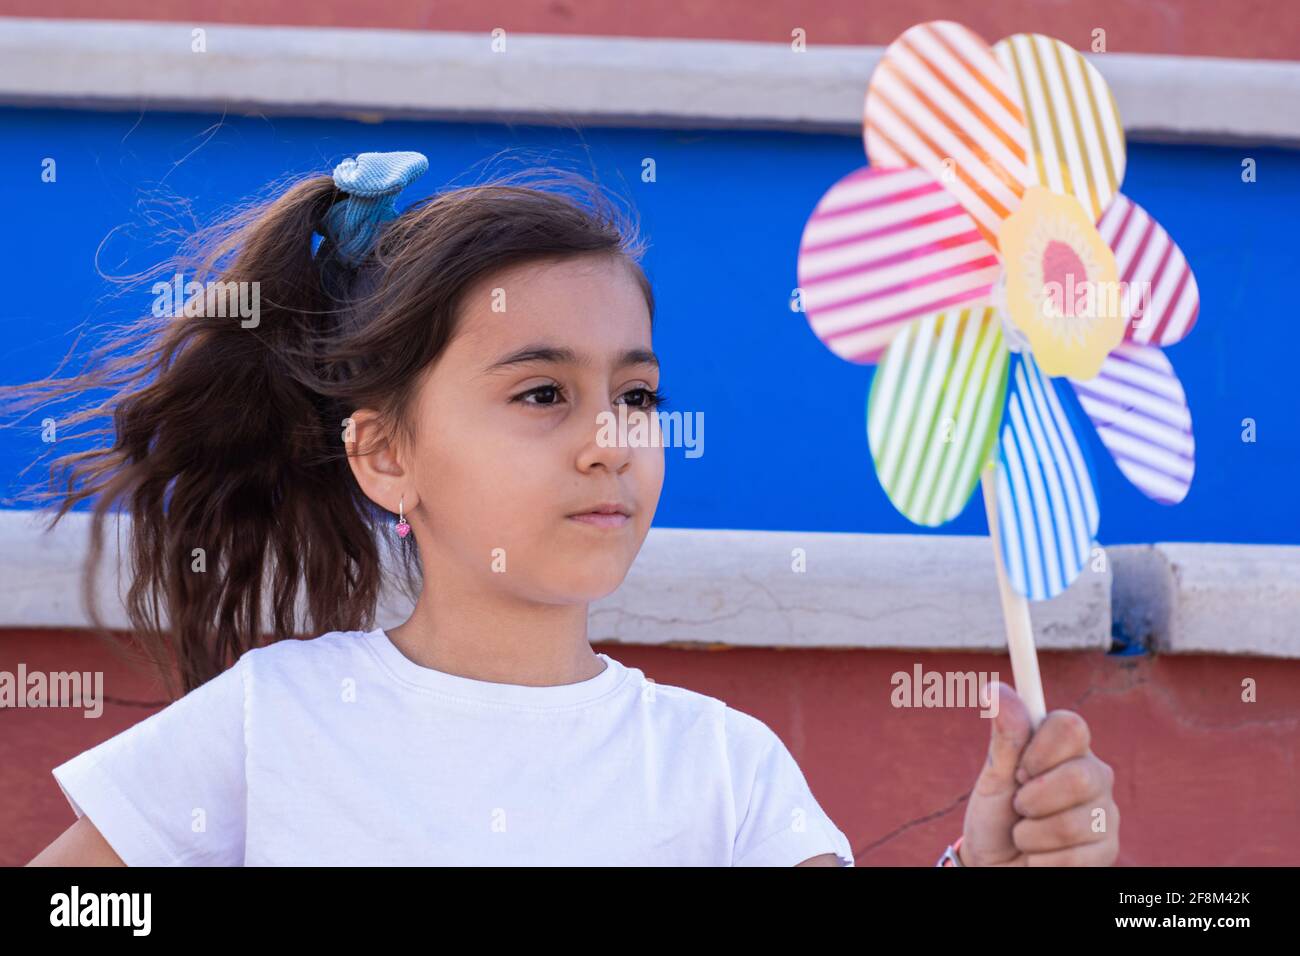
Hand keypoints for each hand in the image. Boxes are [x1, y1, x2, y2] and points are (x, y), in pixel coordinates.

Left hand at [959, 682, 1119, 865]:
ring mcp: (1105, 814)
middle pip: (1079, 777)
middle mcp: (1094, 776)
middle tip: (1019, 806)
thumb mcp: (993, 776)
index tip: (1019, 769)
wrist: (996, 864)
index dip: (1040, 749)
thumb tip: (995, 689)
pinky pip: (1075, 858)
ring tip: (1025, 836)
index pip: (1071, 726)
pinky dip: (1042, 861)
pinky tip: (1039, 857)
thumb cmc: (996, 815)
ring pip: (1072, 824)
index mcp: (1067, 749)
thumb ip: (1003, 736)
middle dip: (1033, 799)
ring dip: (1031, 836)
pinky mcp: (1106, 850)